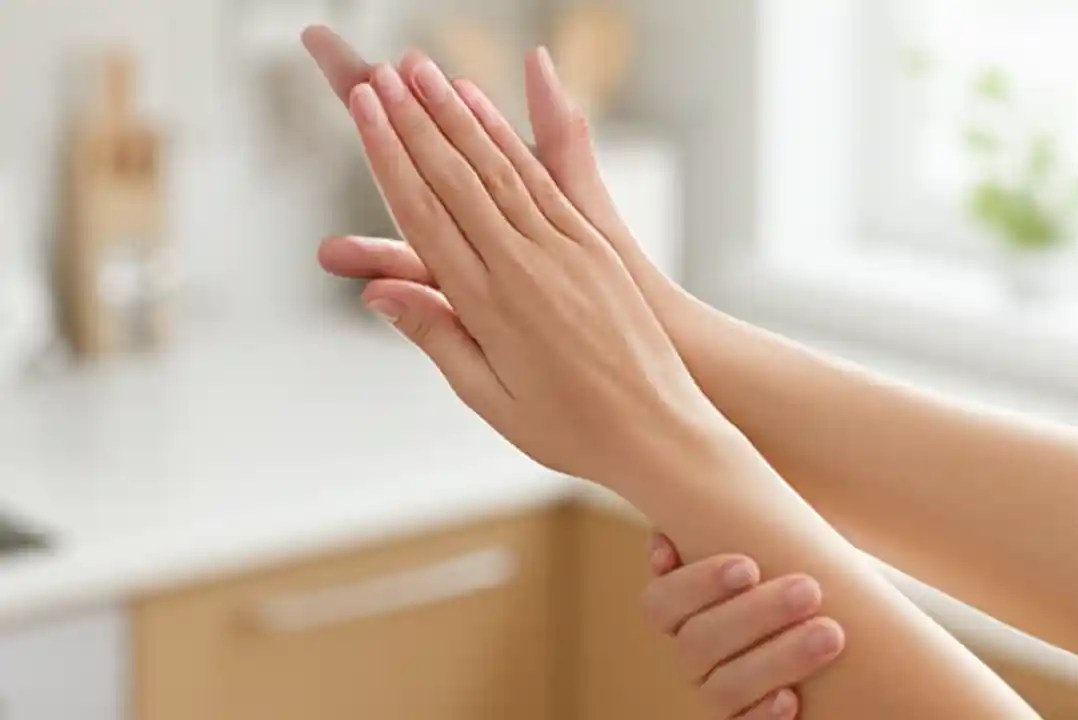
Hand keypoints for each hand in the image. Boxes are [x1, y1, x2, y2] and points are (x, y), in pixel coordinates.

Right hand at [313, 43, 732, 488]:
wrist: (661, 431)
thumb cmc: (570, 429)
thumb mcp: (491, 399)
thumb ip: (437, 337)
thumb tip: (377, 292)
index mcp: (490, 307)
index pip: (425, 216)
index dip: (389, 155)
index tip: (363, 109)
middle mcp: (526, 266)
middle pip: (458, 179)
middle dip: (413, 120)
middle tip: (378, 71)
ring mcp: (565, 251)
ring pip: (499, 169)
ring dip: (457, 115)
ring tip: (422, 70)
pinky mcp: (593, 248)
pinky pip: (542, 183)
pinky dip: (510, 141)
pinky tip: (485, 110)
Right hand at [644, 534, 844, 718]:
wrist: (831, 641)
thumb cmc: (792, 578)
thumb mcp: (769, 548)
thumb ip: (740, 520)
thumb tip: (713, 459)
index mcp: (682, 609)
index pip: (662, 601)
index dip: (697, 584)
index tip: (749, 564)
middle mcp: (691, 653)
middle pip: (696, 641)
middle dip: (755, 614)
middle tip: (811, 589)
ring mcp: (714, 693)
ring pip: (721, 687)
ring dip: (777, 658)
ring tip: (832, 634)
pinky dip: (764, 715)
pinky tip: (794, 700)